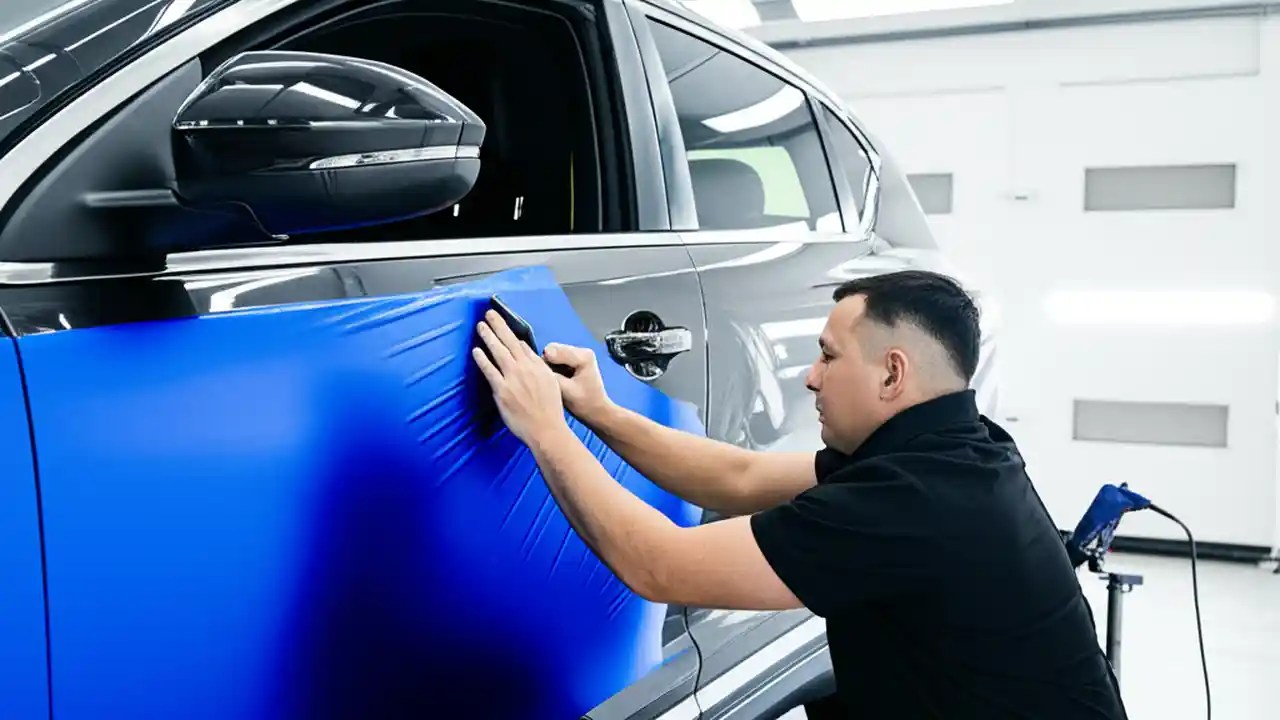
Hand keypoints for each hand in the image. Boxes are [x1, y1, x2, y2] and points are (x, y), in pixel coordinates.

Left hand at [473, 310, 567, 447]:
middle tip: (490, 313)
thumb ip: (538, 368)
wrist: (547, 429)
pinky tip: (476, 350)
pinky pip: (490, 370)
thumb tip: (527, 355)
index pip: (523, 345)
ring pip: (499, 351)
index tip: (504, 325)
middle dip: (499, 325)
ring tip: (481, 326)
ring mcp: (513, 378)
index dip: (512, 333)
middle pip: (510, 341)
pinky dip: (483, 359)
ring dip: (489, 336)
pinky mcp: (503, 390)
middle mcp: (526, 369)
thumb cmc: (550, 410)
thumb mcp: (551, 384)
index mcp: (538, 367)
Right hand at [543, 343, 611, 421]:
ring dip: (549, 366)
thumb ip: (553, 377)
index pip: (553, 351)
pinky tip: (557, 379)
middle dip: (547, 363)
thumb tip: (537, 365)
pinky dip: (552, 368)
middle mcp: (581, 350)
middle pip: (552, 349)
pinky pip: (555, 360)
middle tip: (550, 380)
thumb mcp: (568, 392)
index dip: (545, 363)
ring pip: (552, 354)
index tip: (545, 378)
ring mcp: (577, 354)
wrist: (596, 410)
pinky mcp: (572, 360)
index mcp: (584, 356)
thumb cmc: (585, 403)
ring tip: (554, 380)